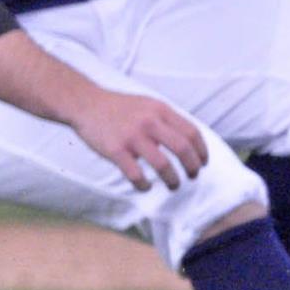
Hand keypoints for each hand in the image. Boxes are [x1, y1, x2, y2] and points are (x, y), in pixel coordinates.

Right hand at [70, 89, 208, 191]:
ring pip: (163, 165)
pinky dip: (144, 185)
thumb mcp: (148, 104)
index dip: (201, 151)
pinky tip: (146, 186)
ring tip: (174, 186)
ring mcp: (132, 136)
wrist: (86, 103)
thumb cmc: (120, 108)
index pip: (192, 132)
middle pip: (182, 149)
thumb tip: (189, 139)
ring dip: (173, 180)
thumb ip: (167, 118)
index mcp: (160, 110)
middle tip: (192, 177)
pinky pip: (136, 174)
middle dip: (192, 167)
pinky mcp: (115, 150)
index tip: (203, 163)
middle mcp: (149, 122)